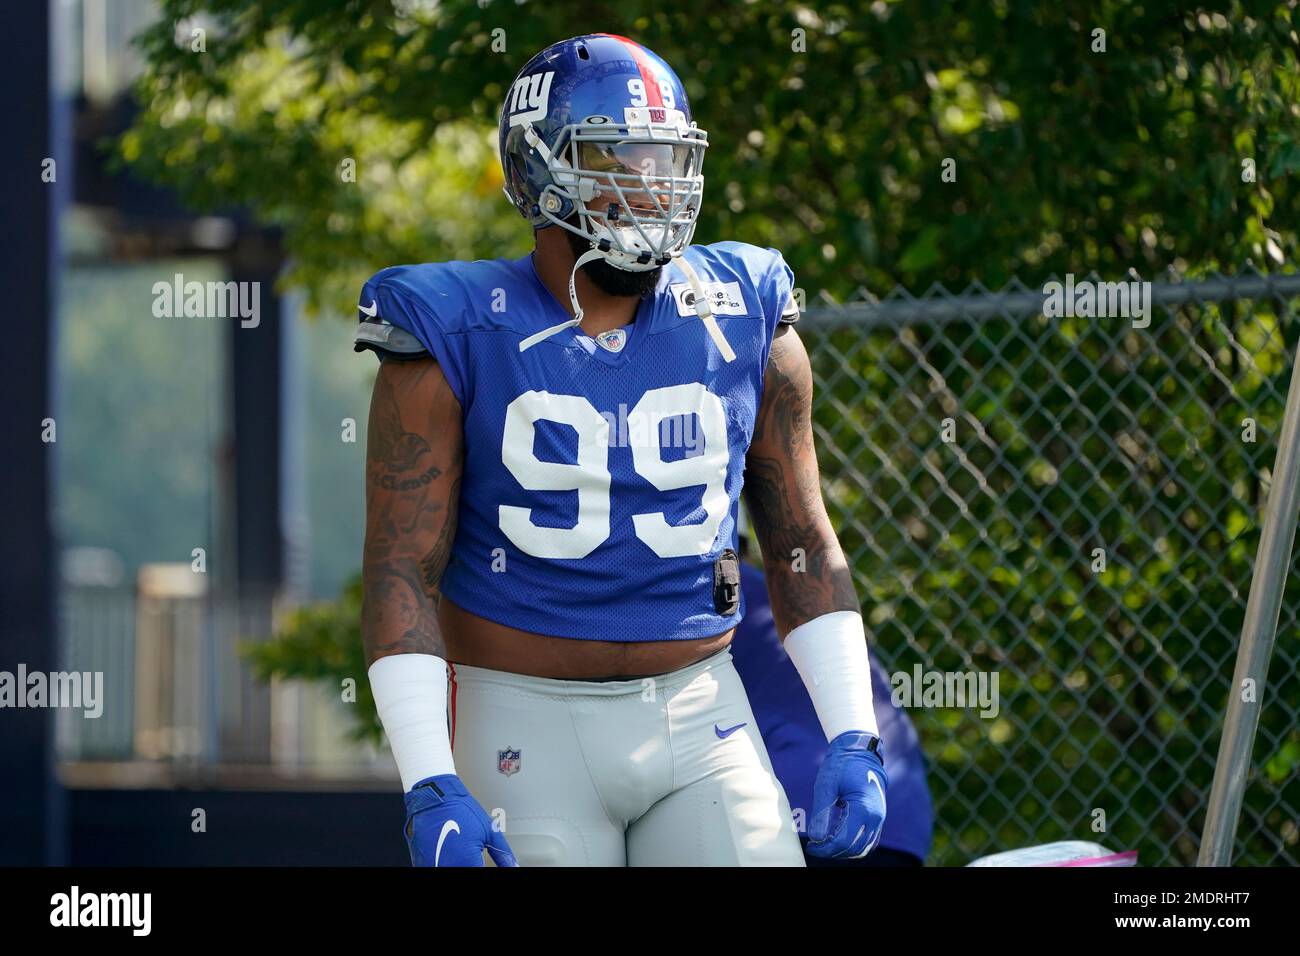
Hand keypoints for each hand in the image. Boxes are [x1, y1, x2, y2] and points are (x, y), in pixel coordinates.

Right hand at [404, 774, 517, 866]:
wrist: (435, 797)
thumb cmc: (461, 810)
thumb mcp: (489, 831)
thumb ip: (502, 853)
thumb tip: (513, 865)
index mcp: (468, 862)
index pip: (481, 874)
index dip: (484, 868)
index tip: (484, 862)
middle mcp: (448, 866)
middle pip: (465, 873)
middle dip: (472, 864)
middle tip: (473, 854)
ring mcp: (433, 865)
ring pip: (451, 870)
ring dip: (458, 863)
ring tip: (460, 848)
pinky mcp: (422, 862)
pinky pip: (436, 867)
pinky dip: (444, 861)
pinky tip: (449, 851)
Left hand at [805, 731, 887, 858]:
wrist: (861, 751)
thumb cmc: (841, 765)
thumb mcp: (826, 785)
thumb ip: (822, 812)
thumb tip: (816, 838)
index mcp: (864, 809)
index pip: (844, 841)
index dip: (825, 848)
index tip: (810, 845)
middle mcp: (876, 818)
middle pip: (854, 849)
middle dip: (833, 851)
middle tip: (814, 846)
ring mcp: (880, 819)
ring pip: (863, 848)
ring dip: (844, 850)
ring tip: (824, 843)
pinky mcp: (878, 817)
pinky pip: (868, 840)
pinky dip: (853, 844)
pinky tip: (837, 837)